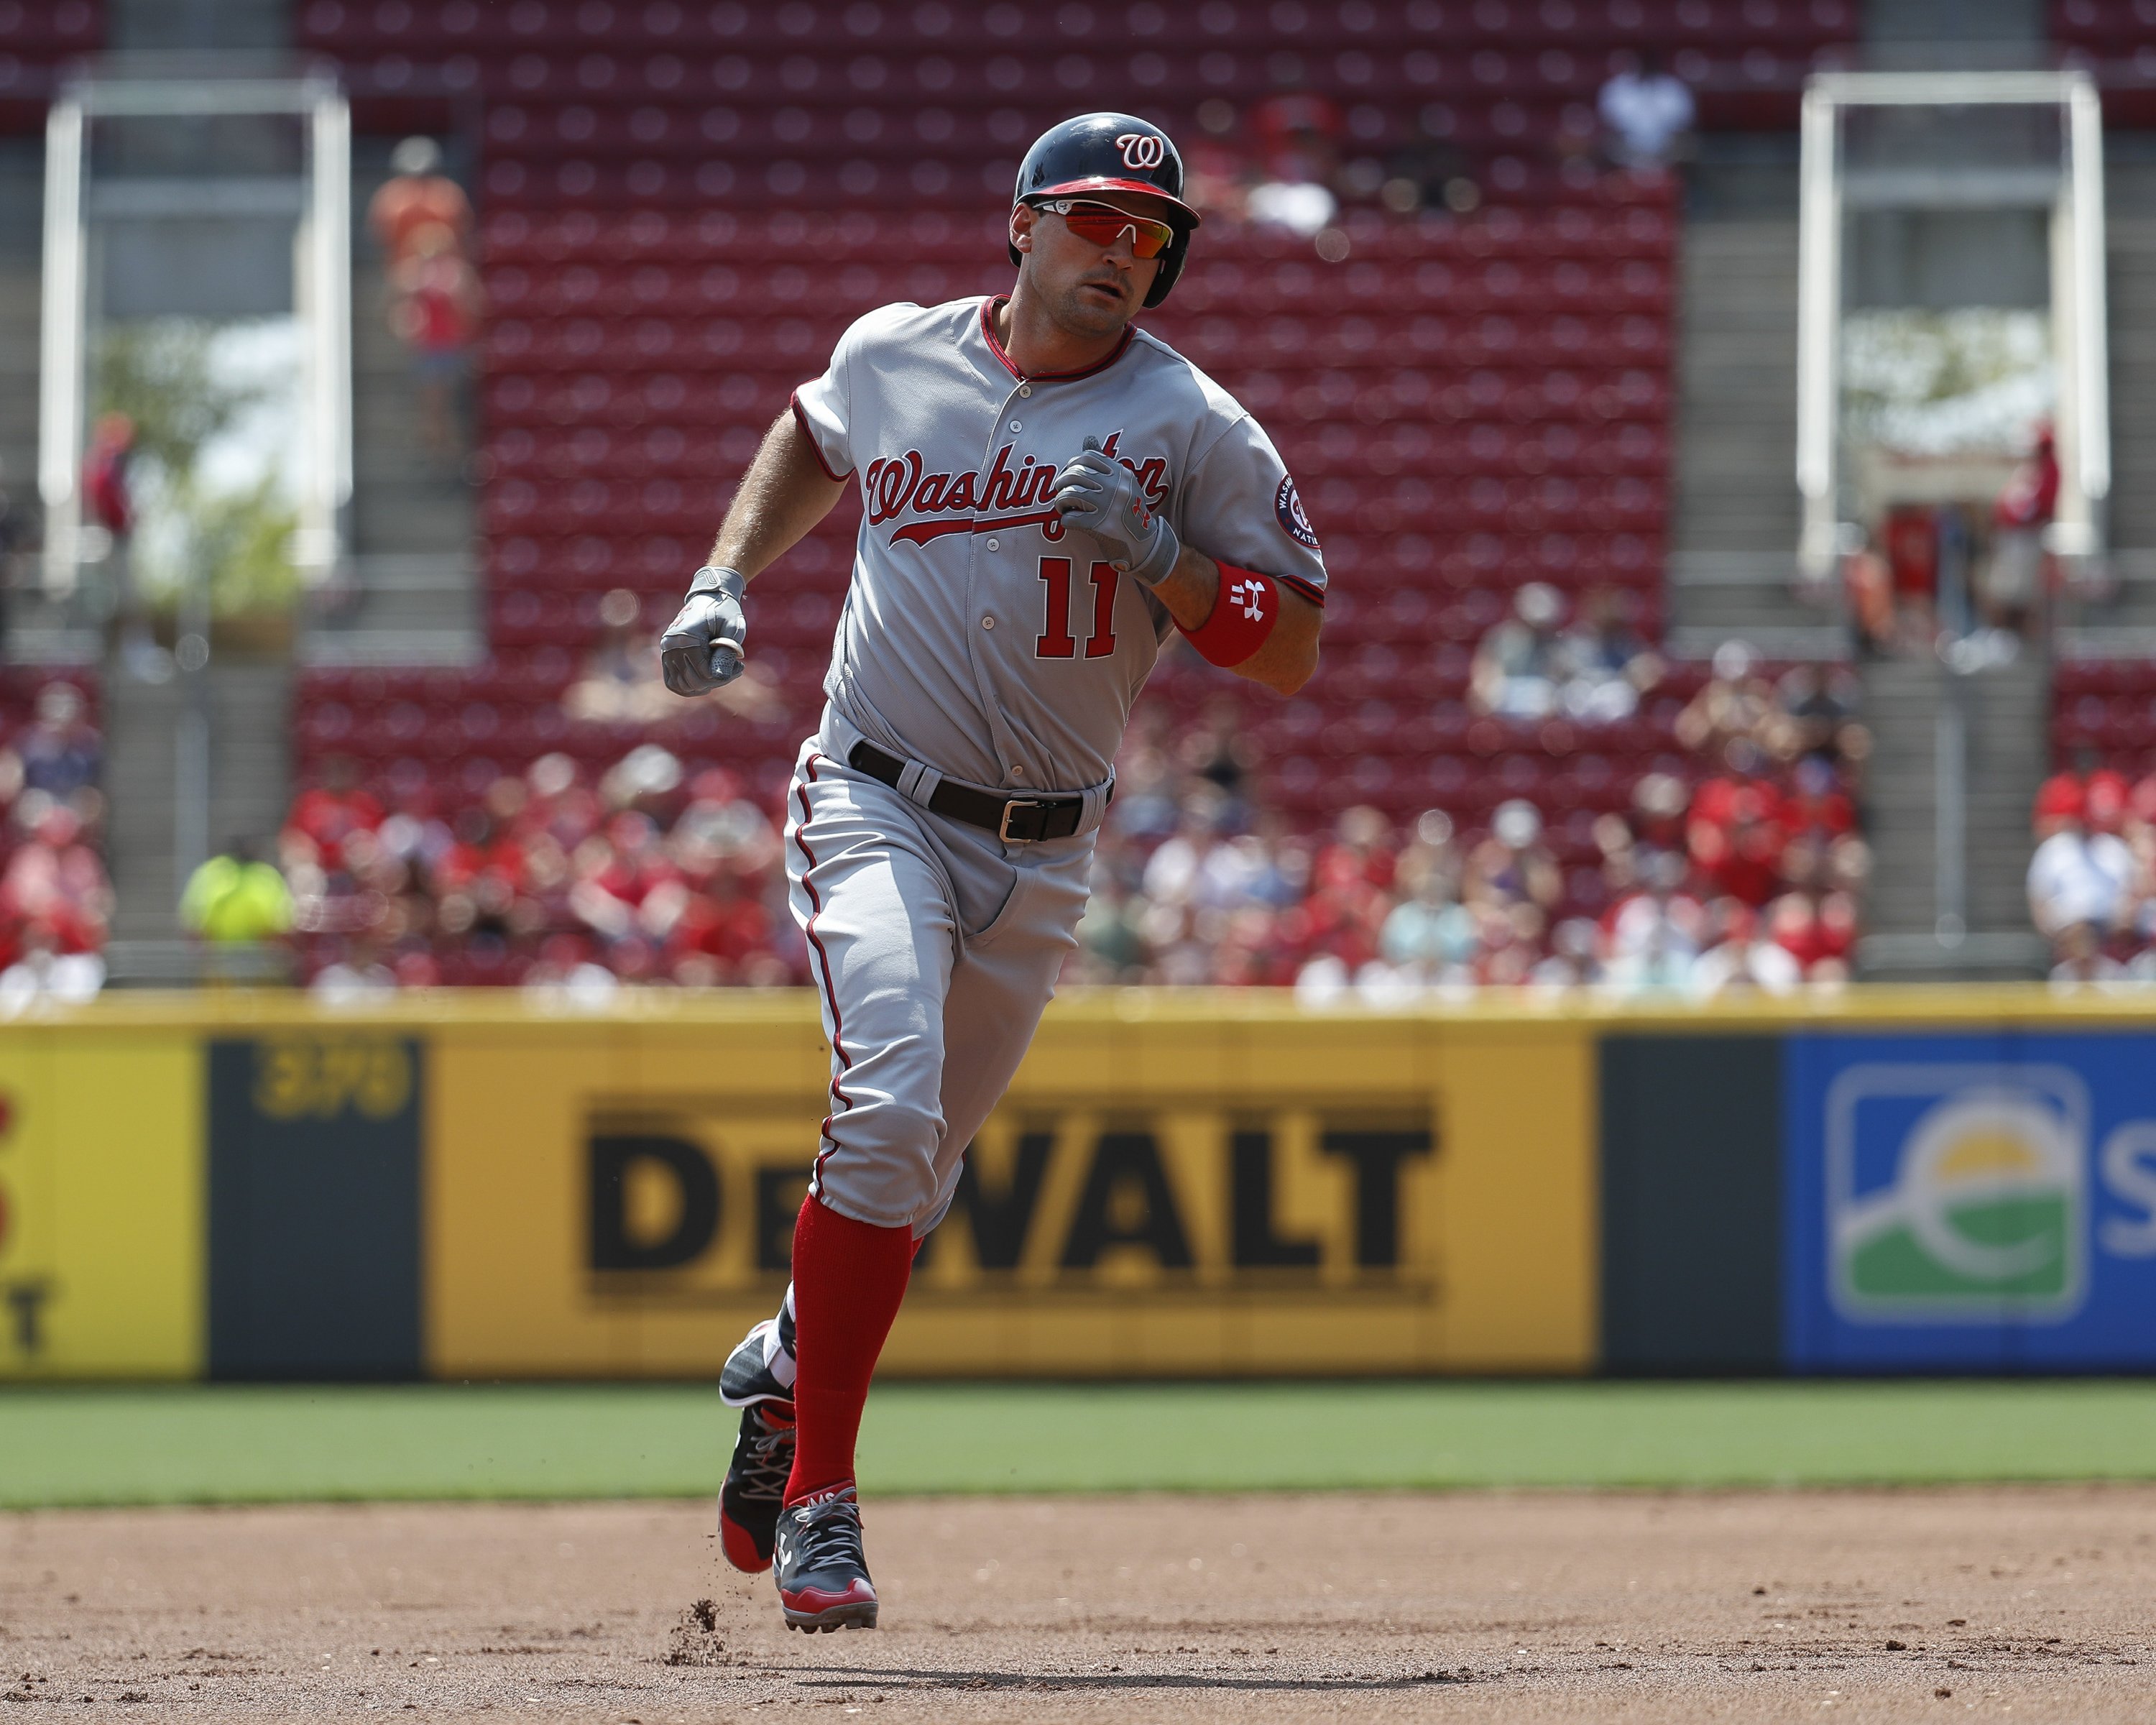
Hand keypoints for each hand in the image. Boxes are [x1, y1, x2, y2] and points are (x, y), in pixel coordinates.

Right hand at [659, 566, 747, 695]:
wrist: (708, 595)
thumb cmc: (724, 609)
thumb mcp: (732, 628)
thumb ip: (726, 651)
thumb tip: (718, 677)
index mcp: (687, 637)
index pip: (705, 673)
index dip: (725, 676)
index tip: (739, 666)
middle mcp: (671, 645)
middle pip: (693, 682)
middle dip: (717, 681)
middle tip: (733, 669)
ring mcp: (666, 650)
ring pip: (681, 686)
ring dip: (703, 686)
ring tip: (719, 673)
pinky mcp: (666, 654)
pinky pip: (672, 681)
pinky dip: (688, 687)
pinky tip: (705, 681)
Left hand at [1050, 436, 1179, 584]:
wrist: (1146, 545)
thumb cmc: (1129, 512)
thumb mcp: (1123, 484)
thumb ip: (1104, 464)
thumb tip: (1088, 438)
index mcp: (1122, 474)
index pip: (1088, 457)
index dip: (1072, 464)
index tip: (1070, 475)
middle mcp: (1116, 487)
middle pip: (1074, 474)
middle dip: (1061, 483)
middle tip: (1061, 492)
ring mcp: (1109, 507)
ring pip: (1069, 494)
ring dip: (1060, 501)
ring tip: (1063, 507)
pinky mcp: (1101, 527)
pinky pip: (1070, 518)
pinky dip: (1066, 520)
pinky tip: (1071, 522)